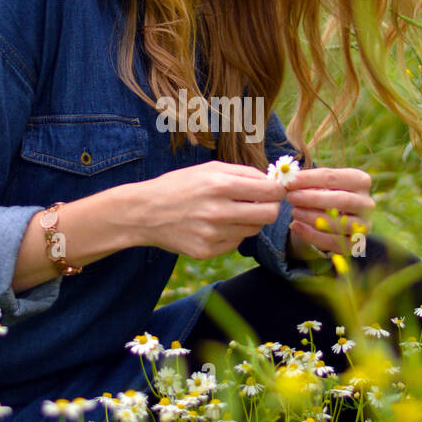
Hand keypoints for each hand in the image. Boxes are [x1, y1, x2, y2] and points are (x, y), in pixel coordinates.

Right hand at [131, 161, 286, 259]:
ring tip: (230, 212)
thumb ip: (244, 173)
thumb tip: (273, 182)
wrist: (143, 212)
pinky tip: (214, 225)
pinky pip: (236, 243)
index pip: (270, 192)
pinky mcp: (206, 251)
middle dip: (270, 207)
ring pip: (253, 230)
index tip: (275, 190)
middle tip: (260, 203)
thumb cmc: (179, 186)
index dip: (278, 190)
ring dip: (249, 220)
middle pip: (269, 215)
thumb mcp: (209, 169)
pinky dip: (232, 234)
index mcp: (220, 185)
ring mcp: (212, 235)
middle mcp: (218, 211)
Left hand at [282, 166, 374, 257]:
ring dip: (312, 217)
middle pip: (342, 200)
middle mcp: (367, 203)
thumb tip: (288, 178)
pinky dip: (311, 234)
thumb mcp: (320, 186)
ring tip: (293, 212)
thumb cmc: (325, 196)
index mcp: (360, 181)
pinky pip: (333, 241)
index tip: (290, 181)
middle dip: (313, 198)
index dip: (310, 178)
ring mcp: (363, 226)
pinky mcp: (355, 245)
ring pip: (339, 222)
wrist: (334, 221)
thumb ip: (308, 182)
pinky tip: (295, 226)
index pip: (334, 177)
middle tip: (291, 197)